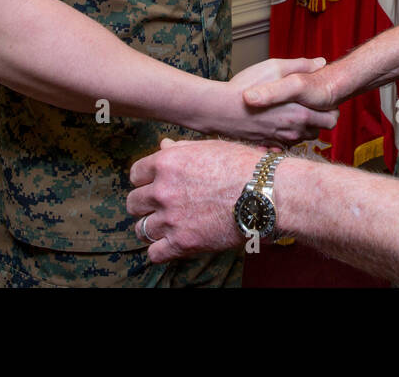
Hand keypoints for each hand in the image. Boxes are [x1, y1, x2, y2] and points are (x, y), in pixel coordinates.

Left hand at [128, 138, 258, 260]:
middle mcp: (163, 190)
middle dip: (145, 205)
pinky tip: (172, 243)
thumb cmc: (243, 167)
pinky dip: (161, 250)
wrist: (265, 193)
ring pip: (141, 229)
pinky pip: (154, 253)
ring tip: (167, 226)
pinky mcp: (183, 242)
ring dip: (152, 228)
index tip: (155, 185)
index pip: (135, 174)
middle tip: (161, 207)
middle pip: (133, 203)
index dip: (145, 180)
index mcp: (167, 163)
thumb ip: (181, 150)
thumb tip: (163, 146)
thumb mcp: (211, 148)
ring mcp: (171, 218)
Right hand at [200, 57, 338, 144]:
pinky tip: (277, 124)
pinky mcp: (267, 145)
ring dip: (302, 129)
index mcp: (301, 113)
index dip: (330, 109)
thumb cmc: (246, 87)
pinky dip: (285, 137)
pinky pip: (284, 146)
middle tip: (309, 107)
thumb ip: (301, 66)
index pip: (331, 119)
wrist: (218, 109)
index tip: (322, 100)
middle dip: (318, 121)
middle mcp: (293, 131)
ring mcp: (280, 141)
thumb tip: (321, 62)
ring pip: (302, 140)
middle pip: (319, 132)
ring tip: (291, 113)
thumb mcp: (275, 67)